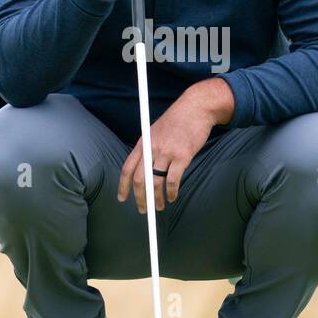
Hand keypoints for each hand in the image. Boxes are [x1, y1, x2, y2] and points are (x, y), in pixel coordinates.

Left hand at [118, 78, 232, 212]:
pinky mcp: (182, 156)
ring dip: (157, 199)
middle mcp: (152, 148)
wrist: (196, 108)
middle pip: (139, 179)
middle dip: (140, 198)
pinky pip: (173, 180)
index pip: (127, 168)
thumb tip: (144, 169)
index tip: (122, 199)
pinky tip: (172, 196)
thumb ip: (148, 148)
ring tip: (160, 206)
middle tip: (143, 209)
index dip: (123, 186)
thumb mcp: (155, 130)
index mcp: (143, 143)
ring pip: (155, 182)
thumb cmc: (177, 120)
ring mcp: (167, 152)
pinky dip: (172, 192)